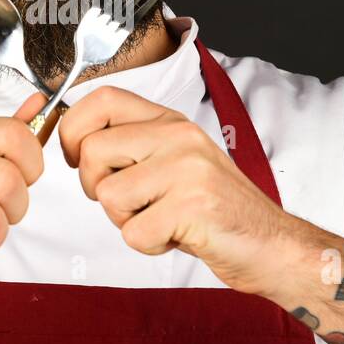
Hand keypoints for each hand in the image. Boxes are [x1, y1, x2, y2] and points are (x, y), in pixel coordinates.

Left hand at [56, 85, 329, 302]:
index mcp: (170, 121)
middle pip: (92, 151)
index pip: (101, 98)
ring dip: (126, 221)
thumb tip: (72, 142)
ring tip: (162, 219)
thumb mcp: (176, 160)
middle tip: (130, 203)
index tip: (75, 158)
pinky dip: (149, 245)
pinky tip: (178, 236)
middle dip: (95, 187)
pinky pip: (133, 233)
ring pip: (108, 195)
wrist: (272, 244)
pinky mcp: (193, 206)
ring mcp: (188, 169)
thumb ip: (133, 145)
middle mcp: (178, 136)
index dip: (71, 128)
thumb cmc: (214, 208)